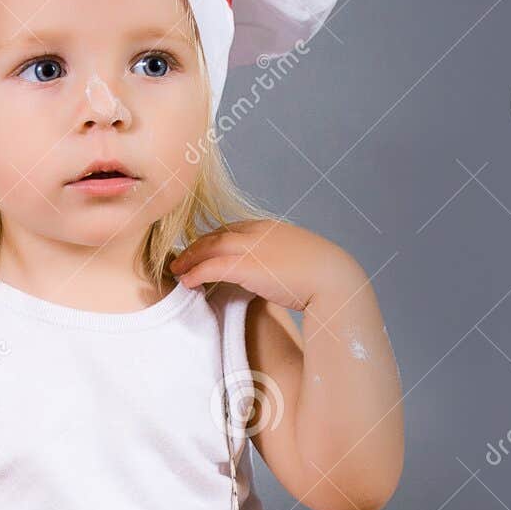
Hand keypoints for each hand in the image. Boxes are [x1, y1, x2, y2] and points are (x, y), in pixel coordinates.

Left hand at [169, 218, 319, 313]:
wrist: (334, 278)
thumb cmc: (323, 276)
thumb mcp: (299, 261)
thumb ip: (280, 260)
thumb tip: (276, 273)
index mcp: (269, 227)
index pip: (231, 229)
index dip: (212, 241)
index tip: (200, 252)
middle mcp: (257, 232)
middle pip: (215, 235)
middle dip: (194, 247)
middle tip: (178, 259)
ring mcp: (251, 247)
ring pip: (209, 247)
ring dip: (188, 259)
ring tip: (175, 270)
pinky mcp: (247, 265)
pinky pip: (212, 266)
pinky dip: (195, 272)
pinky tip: (186, 282)